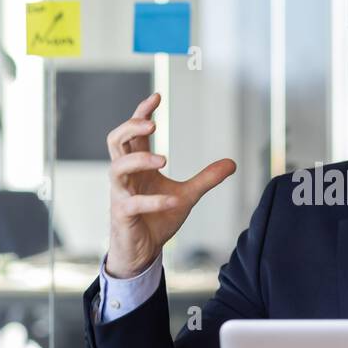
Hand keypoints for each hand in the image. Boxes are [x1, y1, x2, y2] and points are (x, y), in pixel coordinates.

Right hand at [105, 93, 235, 277]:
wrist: (143, 251)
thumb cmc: (156, 219)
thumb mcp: (187, 196)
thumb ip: (206, 178)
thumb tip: (232, 162)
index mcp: (137, 166)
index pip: (133, 132)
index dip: (141, 112)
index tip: (157, 96)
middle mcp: (125, 176)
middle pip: (115, 141)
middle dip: (130, 127)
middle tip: (151, 122)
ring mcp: (121, 194)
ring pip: (117, 168)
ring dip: (139, 159)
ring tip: (163, 158)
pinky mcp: (123, 215)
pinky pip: (133, 203)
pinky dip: (154, 201)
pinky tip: (172, 200)